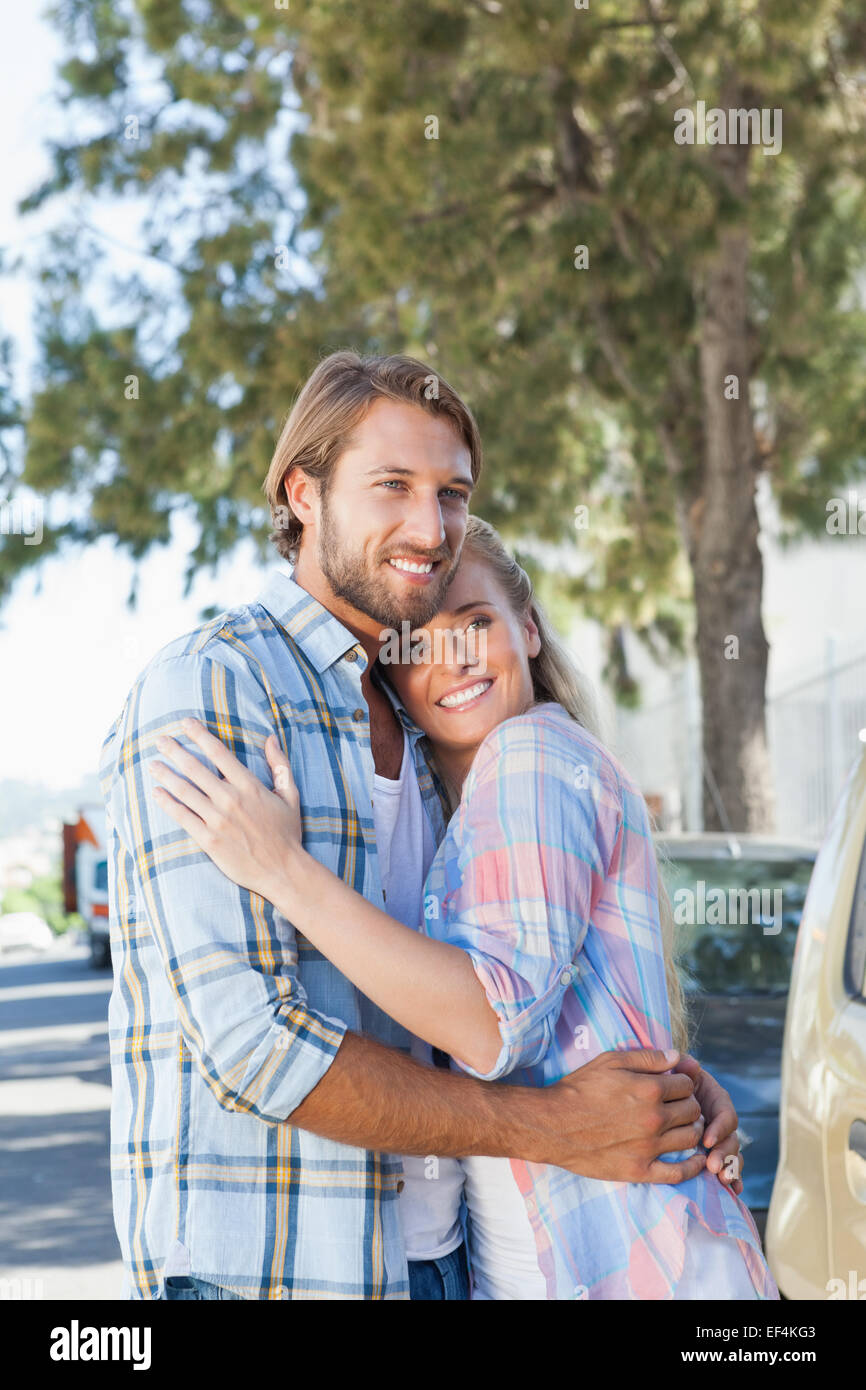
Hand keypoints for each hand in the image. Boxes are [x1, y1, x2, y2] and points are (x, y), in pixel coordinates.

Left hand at [148, 717, 303, 903]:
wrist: (283, 871)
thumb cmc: (287, 834)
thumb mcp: (290, 796)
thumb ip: (280, 765)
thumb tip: (271, 738)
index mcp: (249, 786)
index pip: (219, 753)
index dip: (200, 735)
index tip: (186, 723)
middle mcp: (230, 799)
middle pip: (196, 768)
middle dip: (175, 751)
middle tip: (160, 740)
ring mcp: (217, 820)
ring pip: (185, 791)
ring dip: (166, 775)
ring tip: (152, 764)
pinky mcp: (208, 840)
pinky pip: (182, 817)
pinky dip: (167, 803)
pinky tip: (156, 793)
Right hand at [527, 1048, 708, 1183]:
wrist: (552, 1124)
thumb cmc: (579, 1089)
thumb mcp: (610, 1062)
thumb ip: (647, 1058)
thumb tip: (677, 1055)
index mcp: (649, 1090)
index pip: (687, 1084)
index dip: (683, 1082)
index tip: (674, 1085)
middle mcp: (654, 1118)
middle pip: (692, 1110)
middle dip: (689, 1104)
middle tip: (678, 1105)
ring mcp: (649, 1147)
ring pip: (691, 1138)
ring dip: (692, 1129)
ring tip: (683, 1126)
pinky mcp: (640, 1170)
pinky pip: (679, 1173)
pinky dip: (693, 1166)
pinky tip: (696, 1159)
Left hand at [673, 1053, 743, 1193]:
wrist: (655, 1097)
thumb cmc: (664, 1081)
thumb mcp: (672, 1071)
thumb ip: (682, 1067)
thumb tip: (691, 1064)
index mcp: (714, 1098)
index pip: (725, 1113)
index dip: (719, 1127)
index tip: (706, 1140)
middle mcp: (719, 1118)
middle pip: (731, 1137)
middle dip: (725, 1152)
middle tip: (713, 1166)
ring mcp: (717, 1137)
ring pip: (732, 1153)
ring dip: (731, 1167)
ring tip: (721, 1179)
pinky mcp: (712, 1152)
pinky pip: (727, 1166)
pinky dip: (734, 1177)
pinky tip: (734, 1190)